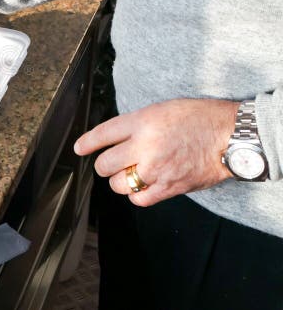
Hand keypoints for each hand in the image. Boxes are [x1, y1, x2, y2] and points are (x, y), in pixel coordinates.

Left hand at [74, 99, 238, 205]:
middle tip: (111, 163)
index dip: (87, 143)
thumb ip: (135, 124)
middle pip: (105, 164)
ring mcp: (156, 169)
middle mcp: (145, 146)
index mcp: (142, 122)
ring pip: (119, 184)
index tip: (79, 148)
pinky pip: (139, 199)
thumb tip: (115, 138)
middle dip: (105, 164)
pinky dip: (136, 194)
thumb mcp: (160, 110)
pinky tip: (142, 186)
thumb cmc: (198, 118)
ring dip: (120, 180)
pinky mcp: (169, 187)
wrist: (229, 136)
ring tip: (130, 173)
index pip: (103, 134)